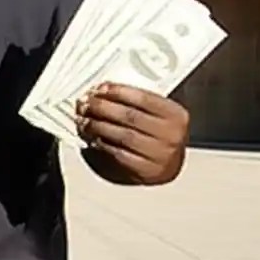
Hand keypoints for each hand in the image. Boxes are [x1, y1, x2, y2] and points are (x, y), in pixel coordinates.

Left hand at [75, 82, 189, 184]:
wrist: (168, 166)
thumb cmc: (158, 135)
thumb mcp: (157, 114)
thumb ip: (135, 101)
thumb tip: (101, 91)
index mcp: (176, 115)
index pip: (144, 98)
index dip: (118, 92)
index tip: (99, 88)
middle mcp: (171, 135)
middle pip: (130, 116)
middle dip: (103, 107)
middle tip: (85, 103)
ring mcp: (160, 154)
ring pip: (123, 135)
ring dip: (98, 125)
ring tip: (84, 120)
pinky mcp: (146, 170)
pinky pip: (119, 154)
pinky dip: (102, 144)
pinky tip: (93, 137)